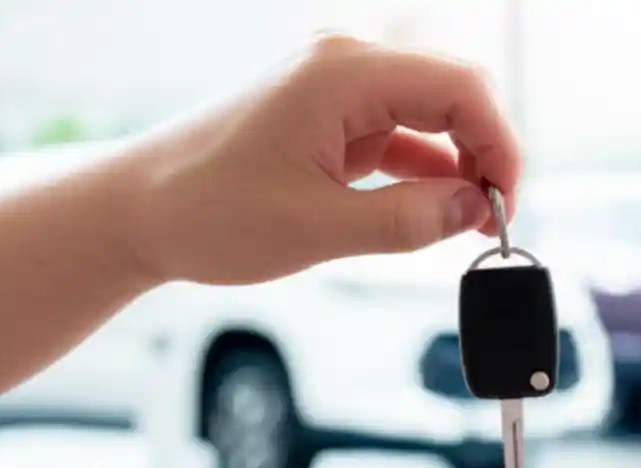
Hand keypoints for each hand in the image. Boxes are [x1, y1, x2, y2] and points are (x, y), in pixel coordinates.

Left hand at [121, 33, 519, 285]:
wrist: (135, 211)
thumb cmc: (207, 210)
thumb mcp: (318, 229)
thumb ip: (406, 221)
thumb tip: (471, 210)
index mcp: (343, 73)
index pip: (461, 89)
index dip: (500, 146)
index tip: (505, 207)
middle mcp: (344, 65)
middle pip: (453, 92)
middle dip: (485, 153)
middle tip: (491, 218)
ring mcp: (335, 89)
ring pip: (430, 116)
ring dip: (456, 166)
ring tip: (464, 224)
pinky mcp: (327, 116)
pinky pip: (398, 135)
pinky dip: (423, 171)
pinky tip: (431, 211)